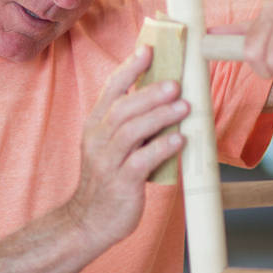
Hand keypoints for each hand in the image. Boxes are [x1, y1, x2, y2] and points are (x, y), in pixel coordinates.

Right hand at [64, 46, 188, 247]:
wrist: (89, 221)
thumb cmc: (108, 179)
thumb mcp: (112, 145)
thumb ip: (132, 123)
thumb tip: (165, 98)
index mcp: (95, 125)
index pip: (111, 90)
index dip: (130, 69)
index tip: (148, 50)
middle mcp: (97, 139)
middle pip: (123, 108)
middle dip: (150, 92)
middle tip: (175, 83)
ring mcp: (107, 162)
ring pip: (131, 132)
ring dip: (159, 116)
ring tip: (184, 107)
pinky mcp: (121, 183)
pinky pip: (141, 161)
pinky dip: (161, 148)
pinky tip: (179, 140)